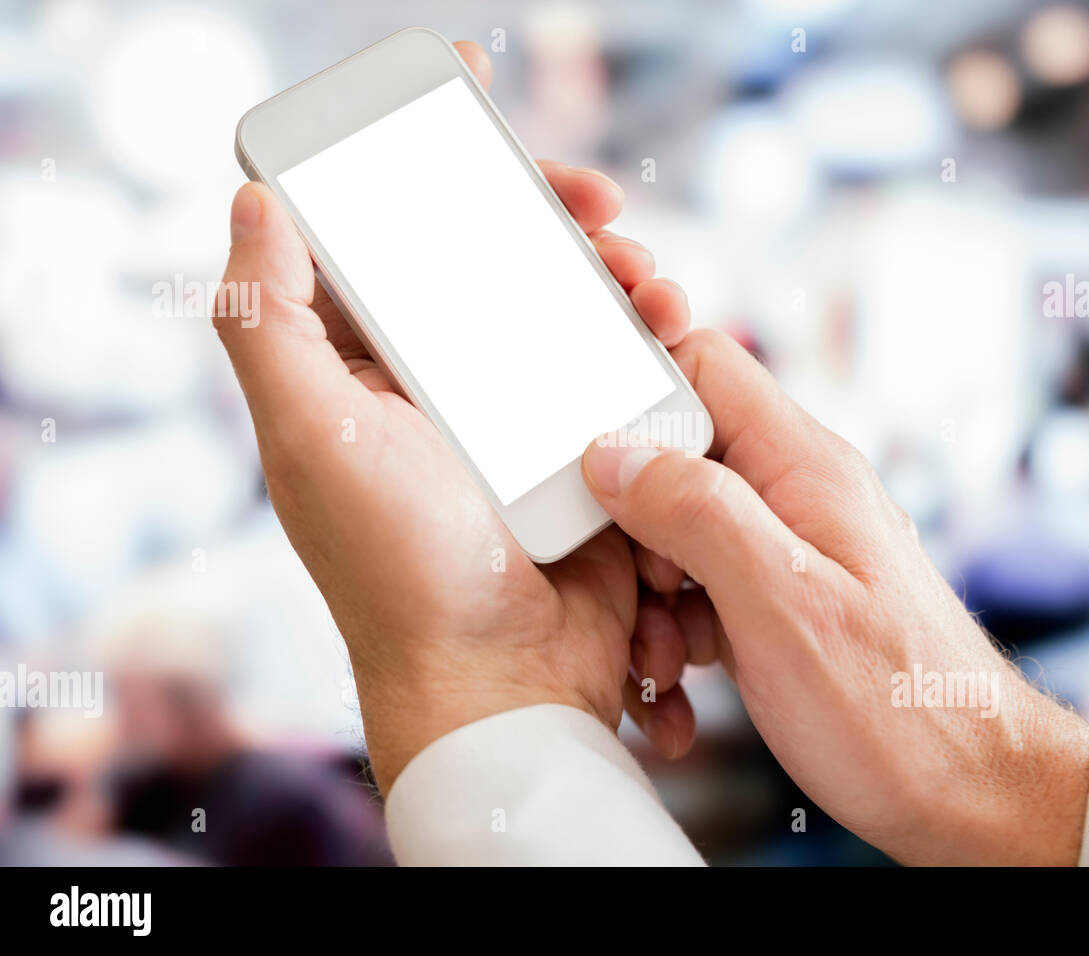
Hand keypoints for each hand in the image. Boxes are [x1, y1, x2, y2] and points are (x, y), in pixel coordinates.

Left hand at [213, 41, 692, 792]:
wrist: (502, 681)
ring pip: (569, 300)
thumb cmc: (396, 569)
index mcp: (368, 365)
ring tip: (645, 272)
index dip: (425, 162)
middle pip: (497, 256)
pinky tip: (671, 325)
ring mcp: (521, 410)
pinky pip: (621, 362)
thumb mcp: (311, 440)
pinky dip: (650, 333)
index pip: (394, 235)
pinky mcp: (587, 443)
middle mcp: (444, 379)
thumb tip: (253, 201)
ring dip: (611, 266)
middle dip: (547, 209)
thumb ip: (266, 322)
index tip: (470, 96)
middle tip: (593, 198)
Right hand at [581, 330, 1088, 864]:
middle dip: (631, 529)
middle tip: (642, 597)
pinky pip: (697, 591)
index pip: (704, 366)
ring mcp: (784, 550)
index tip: (589, 459)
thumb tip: (615, 456)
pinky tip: (678, 688)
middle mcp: (794, 494)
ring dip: (647, 598)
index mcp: (804, 466)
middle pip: (674, 458)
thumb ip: (698, 514)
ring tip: (661, 665)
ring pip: (676, 535)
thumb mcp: (784, 605)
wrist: (966, 793)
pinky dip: (673, 635)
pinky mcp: (774, 603)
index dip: (636, 391)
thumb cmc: (899, 707)